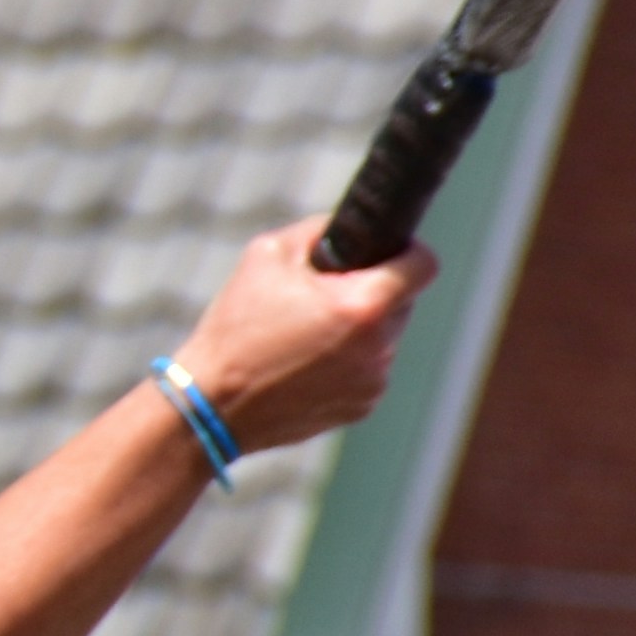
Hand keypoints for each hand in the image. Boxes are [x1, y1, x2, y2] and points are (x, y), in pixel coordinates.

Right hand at [176, 219, 434, 452]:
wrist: (212, 403)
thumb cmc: (235, 327)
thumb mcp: (265, 256)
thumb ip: (317, 231)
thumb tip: (346, 229)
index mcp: (363, 305)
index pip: (423, 265)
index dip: (408, 251)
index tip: (388, 253)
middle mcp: (380, 346)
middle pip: (401, 303)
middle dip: (371, 294)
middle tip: (323, 299)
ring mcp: (374, 381)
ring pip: (384, 339)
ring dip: (358, 331)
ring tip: (304, 338)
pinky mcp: (363, 406)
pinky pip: (368, 371)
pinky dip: (346, 364)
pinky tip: (303, 367)